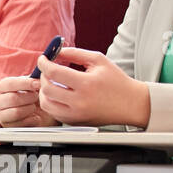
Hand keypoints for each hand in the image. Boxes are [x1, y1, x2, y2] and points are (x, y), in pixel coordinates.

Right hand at [0, 75, 59, 127]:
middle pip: (12, 99)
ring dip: (30, 108)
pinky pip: (21, 123)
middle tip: (37, 97)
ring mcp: (1, 114)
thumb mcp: (33, 83)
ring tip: (35, 106)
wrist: (37, 111)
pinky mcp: (8, 126)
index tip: (38, 84)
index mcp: (2, 87)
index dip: (24, 83)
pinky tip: (35, 116)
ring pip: (16, 112)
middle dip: (30, 97)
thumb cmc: (33, 95)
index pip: (8, 83)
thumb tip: (44, 67)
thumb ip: (35, 76)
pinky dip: (32, 119)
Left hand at [36, 48, 150, 127]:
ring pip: (46, 103)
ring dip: (43, 91)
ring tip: (50, 83)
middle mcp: (79, 101)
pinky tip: (57, 94)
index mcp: (86, 84)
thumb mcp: (99, 61)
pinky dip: (50, 102)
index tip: (42, 59)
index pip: (54, 72)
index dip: (44, 64)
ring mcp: (75, 114)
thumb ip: (76, 53)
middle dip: (42, 77)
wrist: (130, 104)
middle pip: (47, 89)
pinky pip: (53, 112)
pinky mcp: (73, 122)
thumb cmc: (116, 81)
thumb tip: (57, 51)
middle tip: (46, 71)